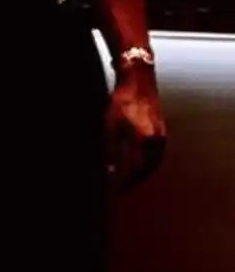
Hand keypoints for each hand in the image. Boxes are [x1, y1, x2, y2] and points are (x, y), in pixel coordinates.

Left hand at [106, 65, 166, 191]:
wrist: (138, 82)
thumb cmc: (120, 101)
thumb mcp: (109, 124)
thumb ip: (110, 148)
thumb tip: (109, 170)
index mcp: (142, 140)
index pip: (134, 169)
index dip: (125, 181)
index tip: (115, 189)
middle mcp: (155, 141)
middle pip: (146, 169)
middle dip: (134, 181)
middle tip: (122, 189)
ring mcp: (161, 136)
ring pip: (153, 163)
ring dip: (142, 174)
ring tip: (131, 181)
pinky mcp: (162, 131)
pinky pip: (157, 154)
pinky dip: (149, 163)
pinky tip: (140, 165)